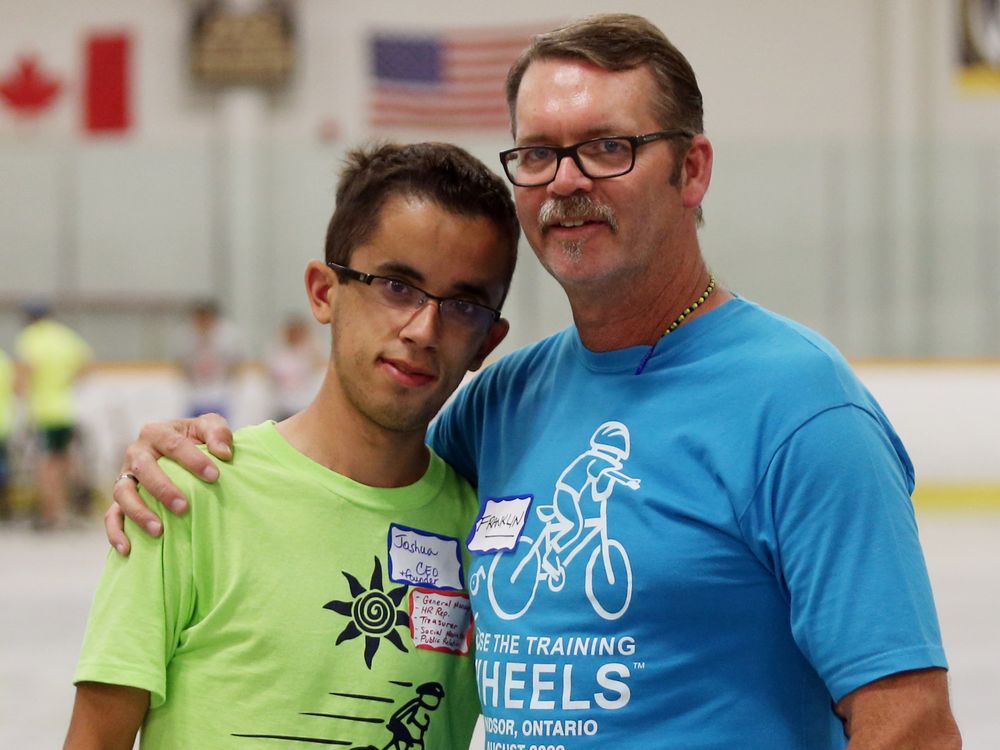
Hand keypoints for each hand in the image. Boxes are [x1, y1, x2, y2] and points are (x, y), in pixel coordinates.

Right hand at [106, 413, 233, 554]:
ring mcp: (125, 476)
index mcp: (157, 432)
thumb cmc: (197, 439)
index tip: (214, 477)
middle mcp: (136, 453)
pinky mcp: (121, 499)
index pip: (173, 444)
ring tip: (159, 530)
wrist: (184, 452)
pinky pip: (111, 516)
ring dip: (138, 512)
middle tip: (184, 507)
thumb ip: (218, 433)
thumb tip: (223, 453)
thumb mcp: (209, 427)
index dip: (193, 460)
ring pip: (122, 493)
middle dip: (163, 488)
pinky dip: (116, 532)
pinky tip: (128, 548)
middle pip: (143, 468)